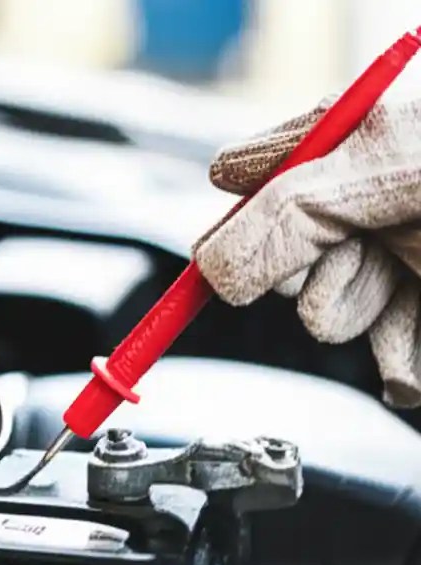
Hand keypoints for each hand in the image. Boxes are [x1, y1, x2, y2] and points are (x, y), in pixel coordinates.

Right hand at [193, 96, 420, 407]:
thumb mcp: (390, 169)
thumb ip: (286, 213)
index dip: (250, 223)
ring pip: (335, 325)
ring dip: (382, 318)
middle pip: (285, 263)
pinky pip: (389, 373)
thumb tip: (211, 267)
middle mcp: (375, 208)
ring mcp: (406, 273)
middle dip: (327, 272)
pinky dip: (414, 363)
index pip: (255, 181)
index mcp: (360, 144)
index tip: (254, 253)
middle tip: (381, 251)